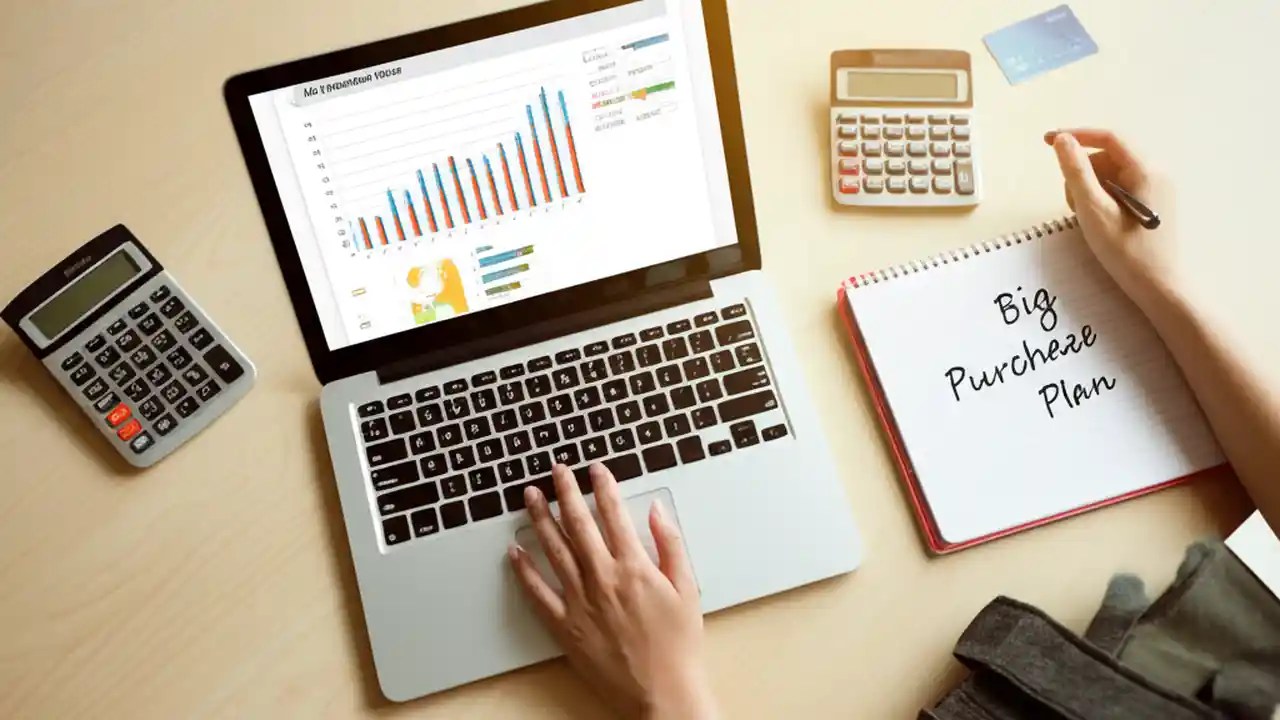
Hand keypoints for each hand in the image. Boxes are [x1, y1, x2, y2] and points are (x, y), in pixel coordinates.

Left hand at [508, 464, 715, 719]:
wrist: (663, 693)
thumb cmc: (679, 645)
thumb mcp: (688, 588)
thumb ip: (671, 545)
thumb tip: (657, 511)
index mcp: (635, 567)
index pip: (614, 514)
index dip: (603, 487)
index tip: (594, 468)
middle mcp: (603, 578)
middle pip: (579, 524)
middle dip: (566, 491)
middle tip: (556, 470)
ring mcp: (581, 602)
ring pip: (555, 550)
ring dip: (541, 520)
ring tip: (530, 497)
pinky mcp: (566, 626)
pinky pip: (538, 593)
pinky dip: (524, 570)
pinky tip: (514, 551)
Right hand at [1045, 129, 1176, 304]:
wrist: (1158, 287)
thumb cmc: (1125, 251)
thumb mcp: (1093, 210)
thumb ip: (1076, 172)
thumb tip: (1063, 140)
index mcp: (1146, 169)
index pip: (1108, 137)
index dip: (1076, 136)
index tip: (1047, 142)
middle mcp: (1157, 172)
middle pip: (1109, 156)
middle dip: (1084, 172)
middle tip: (1072, 204)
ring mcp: (1158, 187)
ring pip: (1113, 172)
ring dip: (1091, 187)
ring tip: (1085, 216)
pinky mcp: (1154, 202)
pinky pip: (1122, 186)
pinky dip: (1103, 197)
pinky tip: (1099, 220)